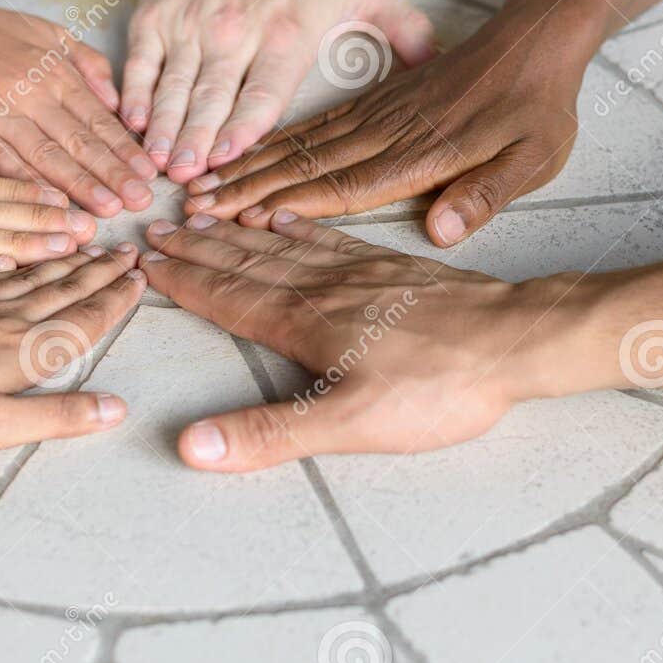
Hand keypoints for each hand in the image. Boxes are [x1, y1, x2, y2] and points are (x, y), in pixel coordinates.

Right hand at [0, 0, 155, 216]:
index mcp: (53, 71)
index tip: (151, 176)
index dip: (126, 150)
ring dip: (79, 185)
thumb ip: (85, 63)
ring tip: (108, 210)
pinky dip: (24, 183)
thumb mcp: (45, 31)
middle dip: (113, 174)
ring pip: (44, 154)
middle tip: (142, 202)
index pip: (98, 119)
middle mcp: (28, 92)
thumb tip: (117, 101)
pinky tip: (48, 203)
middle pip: (78, 140)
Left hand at [0, 245, 148, 481]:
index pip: (82, 319)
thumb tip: (114, 408)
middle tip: (131, 251)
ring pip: (30, 277)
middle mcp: (0, 318)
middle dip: (101, 272)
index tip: (143, 278)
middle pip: (63, 290)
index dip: (115, 300)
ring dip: (65, 263)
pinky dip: (17, 260)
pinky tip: (18, 256)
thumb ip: (55, 416)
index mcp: (19, 349)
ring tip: (90, 247)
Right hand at [123, 0, 433, 184]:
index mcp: (287, 32)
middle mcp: (235, 29)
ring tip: (156, 164)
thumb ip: (408, 30)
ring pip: (173, 85)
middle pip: (212, 96)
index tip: (229, 157)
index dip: (244, 126)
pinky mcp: (157, 14)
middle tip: (183, 180)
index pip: (263, 90)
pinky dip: (133, 94)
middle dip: (196, 141)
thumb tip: (441, 68)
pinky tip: (132, 125)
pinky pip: (141, 62)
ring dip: (163, 128)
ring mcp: (191, 22)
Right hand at [138, 213, 577, 472]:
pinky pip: (327, 237)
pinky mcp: (390, 267)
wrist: (519, 340)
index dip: (183, 281)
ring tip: (200, 217)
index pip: (228, 296)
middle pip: (245, 263)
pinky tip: (281, 217)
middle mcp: (324, 285)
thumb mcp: (351, 425)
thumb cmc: (441, 388)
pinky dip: (294, 226)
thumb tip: (193, 445)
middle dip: (196, 250)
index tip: (143, 262)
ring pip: (280, 244)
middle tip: (154, 232)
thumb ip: (270, 433)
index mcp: (306, 320)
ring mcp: (359, 271)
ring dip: (234, 234)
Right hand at [184, 5, 587, 245]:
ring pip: (303, 144)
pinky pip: (318, 124)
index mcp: (423, 153)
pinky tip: (250, 151)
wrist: (539, 37)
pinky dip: (278, 140)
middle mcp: (389, 133)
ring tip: (205, 182)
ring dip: (251, 165)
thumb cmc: (540, 104)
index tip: (244, 221)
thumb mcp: (535, 158)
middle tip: (197, 209)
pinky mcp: (378, 100)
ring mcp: (379, 114)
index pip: (345, 186)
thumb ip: (486, 193)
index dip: (293, 206)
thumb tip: (443, 231)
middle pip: (307, 166)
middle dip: (248, 189)